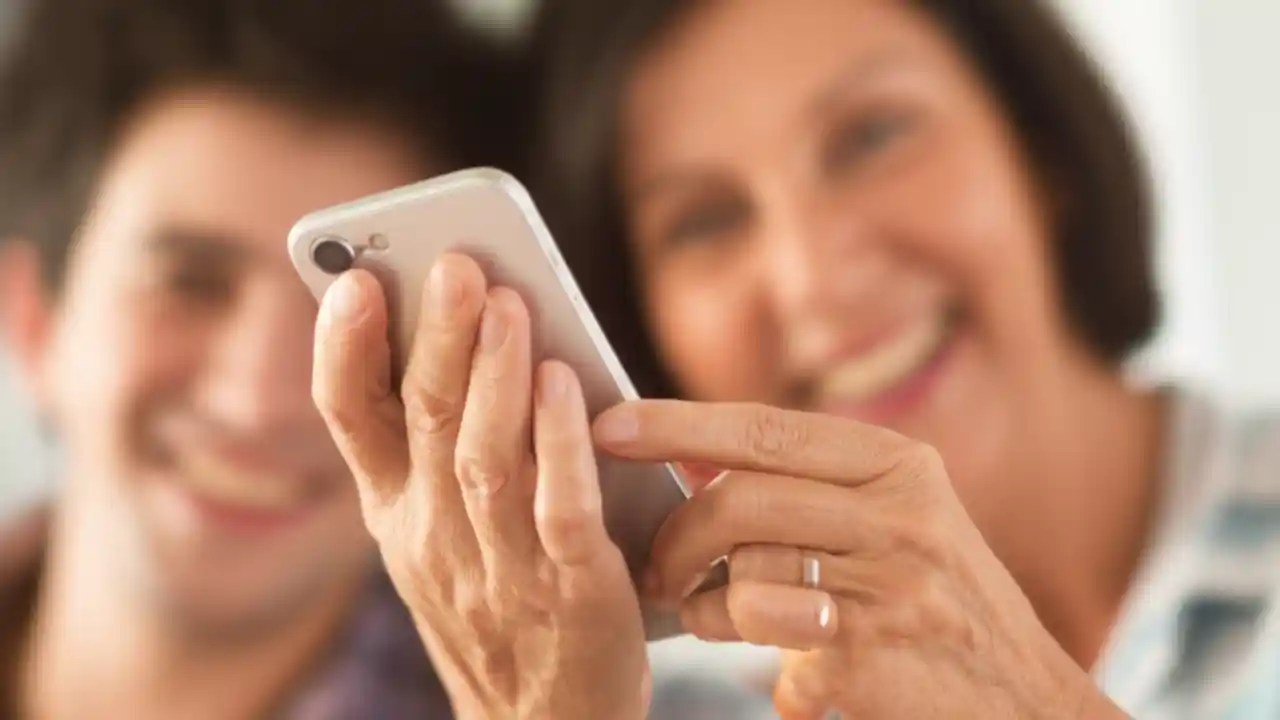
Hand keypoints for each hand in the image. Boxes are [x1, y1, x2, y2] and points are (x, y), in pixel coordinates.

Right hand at [312, 255, 647, 719]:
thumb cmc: (496, 601)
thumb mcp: (437, 531)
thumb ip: (440, 444)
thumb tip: (468, 329)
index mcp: (393, 511)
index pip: (350, 421)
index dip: (344, 350)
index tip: (352, 282)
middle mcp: (433, 534)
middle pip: (424, 420)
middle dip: (435, 338)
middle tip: (454, 263)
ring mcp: (500, 565)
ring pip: (486, 458)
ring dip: (496, 376)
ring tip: (511, 302)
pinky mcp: (572, 588)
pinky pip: (560, 508)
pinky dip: (561, 444)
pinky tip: (567, 383)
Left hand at [594, 401, 1127, 719]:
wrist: (1025, 703)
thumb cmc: (938, 605)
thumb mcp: (897, 522)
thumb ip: (808, 486)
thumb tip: (691, 460)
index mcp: (898, 465)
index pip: (762, 428)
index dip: (676, 425)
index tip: (609, 425)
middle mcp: (899, 512)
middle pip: (738, 500)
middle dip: (675, 539)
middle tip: (653, 571)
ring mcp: (889, 584)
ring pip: (742, 571)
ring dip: (704, 605)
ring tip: (711, 620)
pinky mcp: (869, 653)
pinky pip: (763, 638)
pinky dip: (753, 657)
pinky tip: (788, 674)